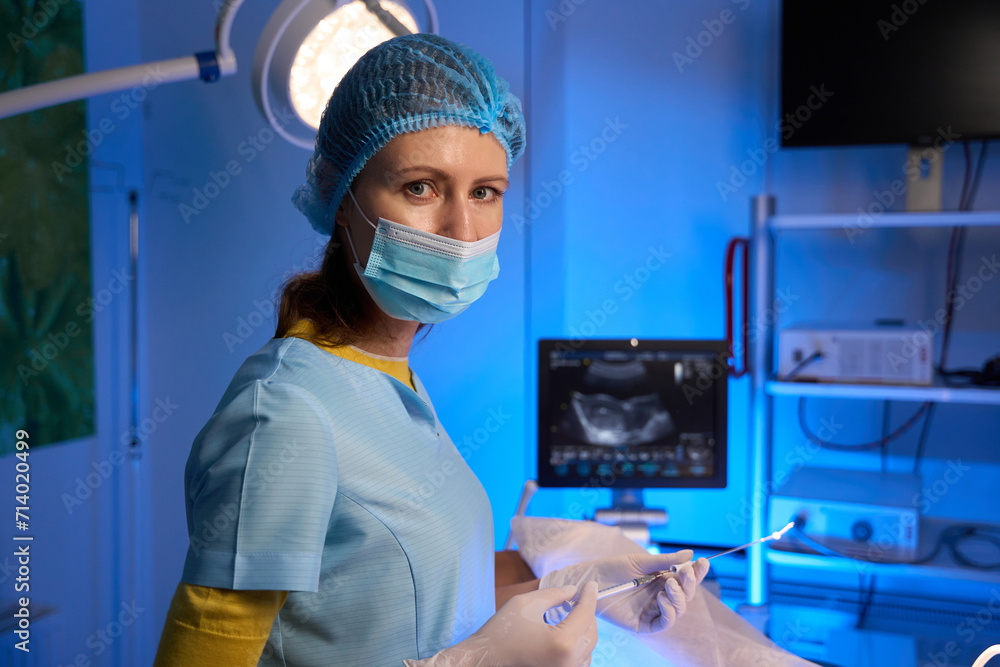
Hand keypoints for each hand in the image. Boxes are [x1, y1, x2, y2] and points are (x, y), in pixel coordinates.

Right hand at [403, 581, 598, 666]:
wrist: (482, 662)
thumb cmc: (501, 633)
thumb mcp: (526, 604)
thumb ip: (554, 595)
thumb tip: (573, 591)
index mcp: (563, 642)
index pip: (585, 614)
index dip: (589, 596)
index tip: (591, 584)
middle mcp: (569, 662)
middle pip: (590, 633)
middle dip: (587, 613)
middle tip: (580, 597)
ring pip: (587, 649)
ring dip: (584, 630)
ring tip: (573, 613)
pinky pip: (579, 661)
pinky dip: (578, 645)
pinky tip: (567, 633)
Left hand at [539, 550, 708, 633]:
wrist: (589, 580)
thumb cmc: (612, 569)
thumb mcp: (640, 562)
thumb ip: (665, 561)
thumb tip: (690, 554)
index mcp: (661, 580)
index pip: (685, 579)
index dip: (696, 573)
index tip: (703, 562)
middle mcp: (660, 596)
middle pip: (685, 595)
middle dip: (689, 584)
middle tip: (684, 572)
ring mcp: (653, 611)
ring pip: (678, 610)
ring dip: (679, 597)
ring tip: (669, 584)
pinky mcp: (644, 625)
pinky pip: (663, 623)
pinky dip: (669, 612)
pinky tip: (663, 599)